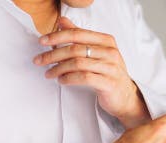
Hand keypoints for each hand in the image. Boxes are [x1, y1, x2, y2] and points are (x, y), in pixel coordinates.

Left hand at [33, 17, 150, 128]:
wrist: (125, 97)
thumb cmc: (108, 74)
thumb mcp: (96, 52)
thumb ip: (80, 37)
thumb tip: (62, 22)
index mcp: (106, 41)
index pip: (78, 34)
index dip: (57, 36)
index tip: (42, 41)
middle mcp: (110, 52)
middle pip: (76, 49)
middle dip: (53, 54)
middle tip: (40, 60)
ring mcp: (111, 68)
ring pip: (78, 63)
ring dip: (59, 68)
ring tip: (49, 73)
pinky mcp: (109, 83)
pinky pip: (84, 78)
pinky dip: (69, 78)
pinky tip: (61, 80)